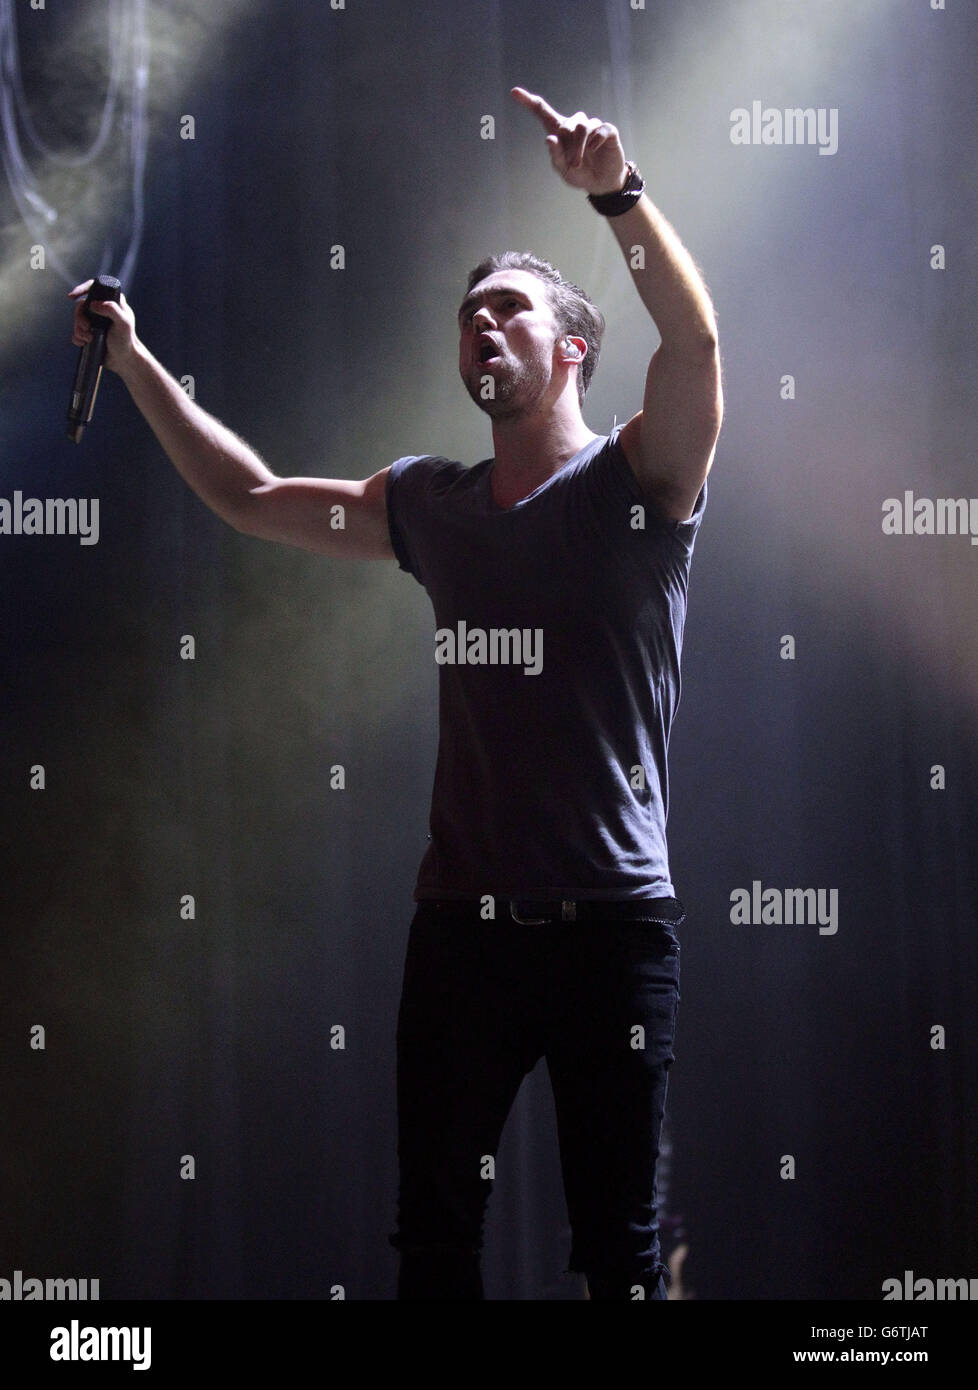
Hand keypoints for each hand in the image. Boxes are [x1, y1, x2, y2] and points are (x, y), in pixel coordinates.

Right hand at [68, 280, 138, 375]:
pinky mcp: (89, 333)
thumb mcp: (123, 323)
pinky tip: (84, 343)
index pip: (94, 288)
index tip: (72, 296)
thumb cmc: (126, 341)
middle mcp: (102, 310)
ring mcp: (95, 322)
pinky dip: (77, 338)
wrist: (124, 360)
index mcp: (112, 302)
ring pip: (77, 319)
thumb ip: (112, 309)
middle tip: (87, 327)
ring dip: (79, 329)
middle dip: (79, 317)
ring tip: (89, 339)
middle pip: (81, 306)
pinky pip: (76, 332)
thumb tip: (93, 304)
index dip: (81, 289)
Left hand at [510, 86, 628, 194]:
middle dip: (567, 146)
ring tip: (578, 163)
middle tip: (572, 164)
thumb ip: (556, 155)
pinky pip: (600, 129)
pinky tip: (594, 149)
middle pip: (565, 125)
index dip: (528, 101)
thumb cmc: (579, 174)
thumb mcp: (563, 169)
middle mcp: (575, 124)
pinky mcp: (607, 130)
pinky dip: (596, 140)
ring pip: (583, 126)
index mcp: (560, 131)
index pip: (542, 112)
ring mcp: (592, 125)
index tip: (514, 92)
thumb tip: (549, 138)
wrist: (601, 183)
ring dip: (579, 147)